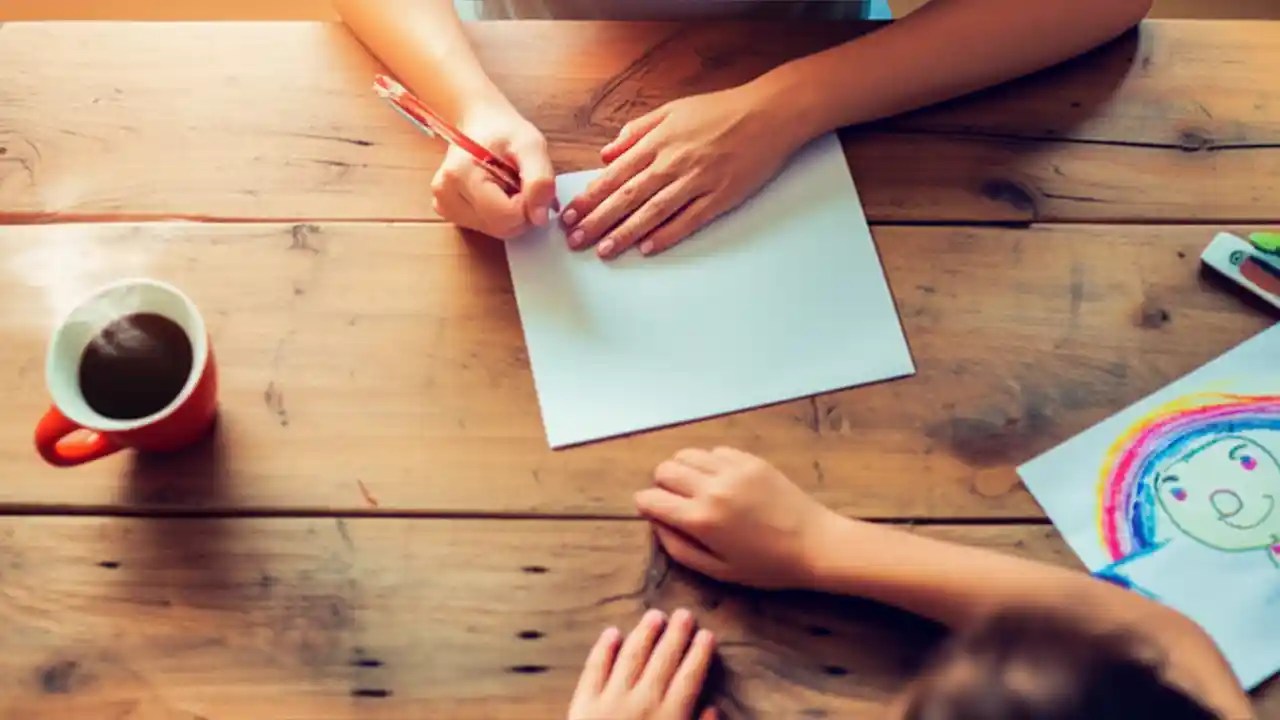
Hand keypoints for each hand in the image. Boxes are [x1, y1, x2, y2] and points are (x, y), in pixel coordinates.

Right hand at [430, 107, 554, 239]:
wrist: (480, 123)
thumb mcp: (531, 146)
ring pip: (494, 230)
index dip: (528, 205)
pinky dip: (498, 215)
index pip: (507, 216)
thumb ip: (540, 180)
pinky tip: (496, 192)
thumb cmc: (505, 131)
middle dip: (520, 212)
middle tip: (521, 184)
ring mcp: (444, 205)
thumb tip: (540, 218)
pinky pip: (485, 227)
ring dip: (510, 213)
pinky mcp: (447, 211)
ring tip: (507, 184)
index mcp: (461, 175)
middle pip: (500, 228)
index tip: (528, 183)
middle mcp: (445, 194)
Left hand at [559, 86, 801, 258]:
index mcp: (658, 141)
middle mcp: (673, 161)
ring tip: (605, 250)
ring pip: (653, 211)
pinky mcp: (720, 196)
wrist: (769, 113)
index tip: (570, 215)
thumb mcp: (672, 109)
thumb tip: (606, 153)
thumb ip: (636, 130)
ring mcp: (697, 180)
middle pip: (628, 196)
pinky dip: (667, 234)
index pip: (615, 174)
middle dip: (598, 220)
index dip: (590, 197)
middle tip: (576, 241)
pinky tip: (648, 248)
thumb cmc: (721, 110)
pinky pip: (689, 219)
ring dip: (626, 232)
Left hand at [568, 609, 717, 719]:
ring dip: (644, 634)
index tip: (707, 635)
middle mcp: (642, 703)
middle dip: (676, 635)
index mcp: (671, 718)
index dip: (700, 654)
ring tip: (654, 616)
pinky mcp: (582, 706)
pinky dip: (604, 649)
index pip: (690, 677)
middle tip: (684, 614)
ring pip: (630, 656)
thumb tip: (712, 710)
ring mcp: (609, 701)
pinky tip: (612, 634)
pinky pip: (594, 669)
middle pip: (663, 660)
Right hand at [635, 447, 840, 589]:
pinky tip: (722, 480)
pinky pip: (714, 451)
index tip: (653, 511)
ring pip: (686, 454)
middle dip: (662, 485)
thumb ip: (679, 548)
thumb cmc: (766, 566)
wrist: (815, 544)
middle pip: (664, 470)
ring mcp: (732, 469)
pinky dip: (709, 463)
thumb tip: (656, 524)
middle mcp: (711, 487)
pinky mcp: (750, 460)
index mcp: (700, 519)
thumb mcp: (718, 570)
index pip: (650, 498)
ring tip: (697, 487)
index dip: (645, 505)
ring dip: (683, 470)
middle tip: (676, 501)